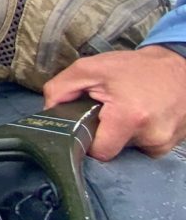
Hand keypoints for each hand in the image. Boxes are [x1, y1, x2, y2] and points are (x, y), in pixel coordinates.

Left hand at [43, 45, 185, 159]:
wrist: (179, 68)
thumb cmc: (134, 68)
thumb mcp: (90, 68)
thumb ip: (60, 89)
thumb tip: (48, 112)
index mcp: (129, 117)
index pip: (98, 152)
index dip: (87, 139)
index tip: (85, 125)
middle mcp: (151, 136)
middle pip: (113, 150)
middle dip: (104, 133)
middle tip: (106, 112)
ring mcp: (164, 144)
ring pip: (128, 150)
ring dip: (122, 134)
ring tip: (126, 110)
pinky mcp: (172, 145)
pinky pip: (144, 148)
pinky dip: (137, 135)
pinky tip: (141, 116)